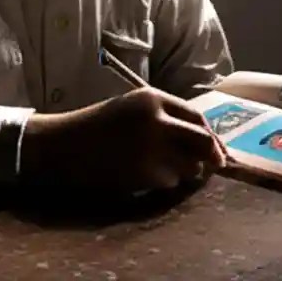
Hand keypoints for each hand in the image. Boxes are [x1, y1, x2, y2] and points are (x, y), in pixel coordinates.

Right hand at [19, 87, 227, 192]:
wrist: (62, 145)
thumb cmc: (99, 127)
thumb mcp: (133, 110)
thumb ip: (166, 119)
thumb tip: (206, 143)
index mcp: (153, 98)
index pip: (197, 118)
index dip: (211, 136)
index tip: (218, 150)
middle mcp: (157, 120)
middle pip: (203, 141)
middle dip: (213, 156)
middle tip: (216, 166)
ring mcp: (151, 147)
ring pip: (189, 166)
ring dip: (183, 171)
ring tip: (159, 167)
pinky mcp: (143, 172)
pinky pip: (169, 182)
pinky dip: (163, 183)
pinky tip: (142, 176)